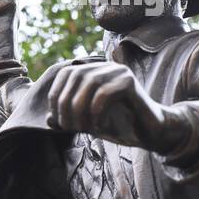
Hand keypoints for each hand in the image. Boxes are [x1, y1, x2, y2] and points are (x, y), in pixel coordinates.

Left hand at [46, 61, 187, 151]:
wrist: (149, 132)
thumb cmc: (118, 125)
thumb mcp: (87, 123)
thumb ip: (69, 119)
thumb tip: (48, 120)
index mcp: (93, 71)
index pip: (65, 73)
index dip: (56, 96)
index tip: (58, 121)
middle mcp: (105, 66)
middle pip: (74, 76)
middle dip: (66, 105)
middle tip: (68, 127)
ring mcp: (118, 71)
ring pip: (89, 83)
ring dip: (80, 110)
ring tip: (84, 128)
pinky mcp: (130, 82)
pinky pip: (105, 93)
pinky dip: (97, 112)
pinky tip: (99, 127)